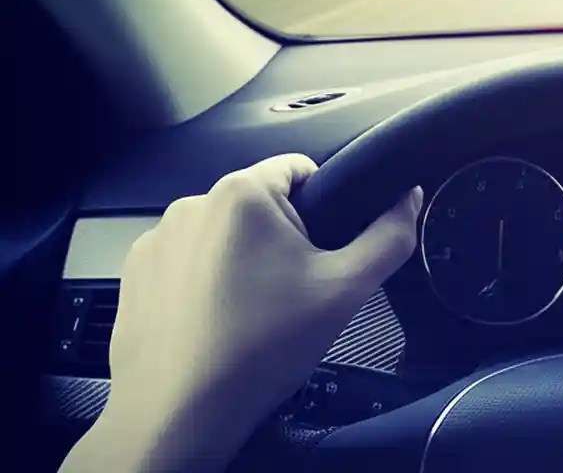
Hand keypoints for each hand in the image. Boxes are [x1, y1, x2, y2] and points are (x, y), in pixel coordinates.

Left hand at [60, 154, 422, 472]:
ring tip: (253, 313)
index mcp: (241, 194)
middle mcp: (191, 205)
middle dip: (283, 240)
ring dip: (242, 260)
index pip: (300, 168)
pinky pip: (187, 261)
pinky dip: (205, 282)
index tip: (322, 256)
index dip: (325, 209)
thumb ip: (388, 236)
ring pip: (224, 235)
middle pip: (261, 205)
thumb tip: (407, 198)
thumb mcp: (346, 290)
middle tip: (294, 293)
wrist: (181, 413)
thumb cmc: (261, 349)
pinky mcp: (136, 272)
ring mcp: (157, 239)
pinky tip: (217, 321)